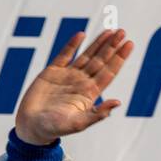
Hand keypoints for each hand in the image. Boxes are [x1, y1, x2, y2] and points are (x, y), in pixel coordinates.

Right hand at [14, 29, 133, 144]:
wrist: (31, 127)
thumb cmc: (55, 129)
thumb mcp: (78, 123)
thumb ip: (98, 114)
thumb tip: (118, 102)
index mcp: (89, 93)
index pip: (109, 72)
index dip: (119, 58)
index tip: (129, 44)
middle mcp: (81, 82)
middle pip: (101, 60)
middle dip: (112, 46)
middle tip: (123, 32)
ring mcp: (67, 76)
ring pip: (86, 55)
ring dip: (98, 43)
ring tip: (110, 31)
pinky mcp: (51, 72)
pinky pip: (64, 55)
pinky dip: (72, 45)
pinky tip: (81, 35)